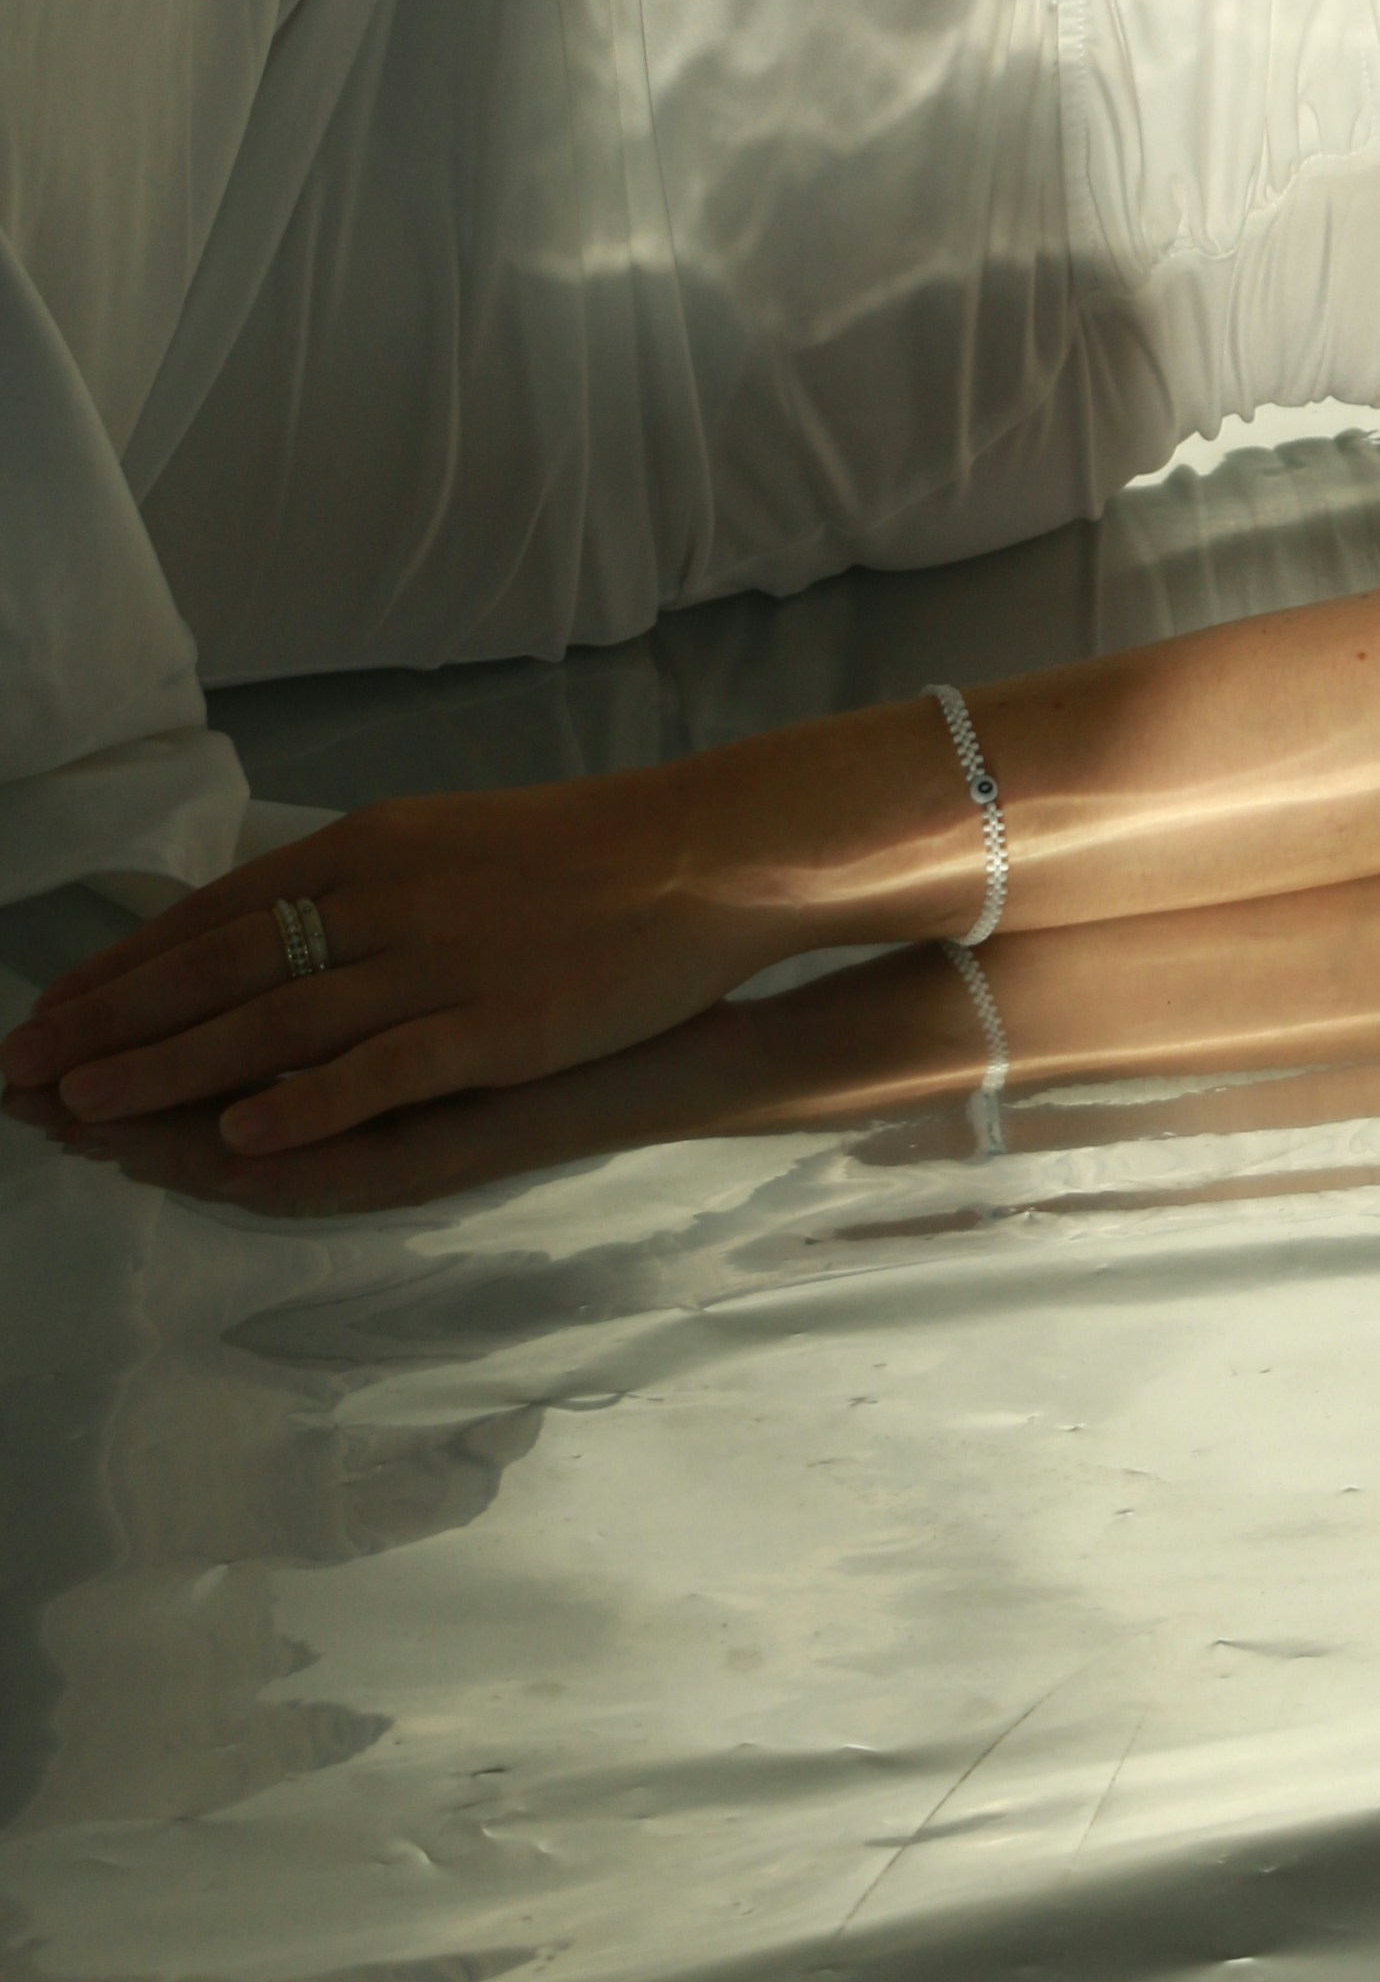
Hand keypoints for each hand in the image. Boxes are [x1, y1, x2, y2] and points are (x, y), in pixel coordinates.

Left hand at [4, 766, 806, 1152]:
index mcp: (366, 848)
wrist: (709, 855)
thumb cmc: (583, 853)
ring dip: (169, 1068)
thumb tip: (272, 912)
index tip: (40, 1012)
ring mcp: (437, 965)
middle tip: (14, 1071)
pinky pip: (381, 1070)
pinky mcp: (496, 1026)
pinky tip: (240, 1137)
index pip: (210, 914)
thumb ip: (359, 881)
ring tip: (81, 1110)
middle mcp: (381, 898)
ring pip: (273, 1023)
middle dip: (108, 1024)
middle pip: (216, 969)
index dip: (118, 968)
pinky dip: (305, 1102)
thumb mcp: (447, 844)